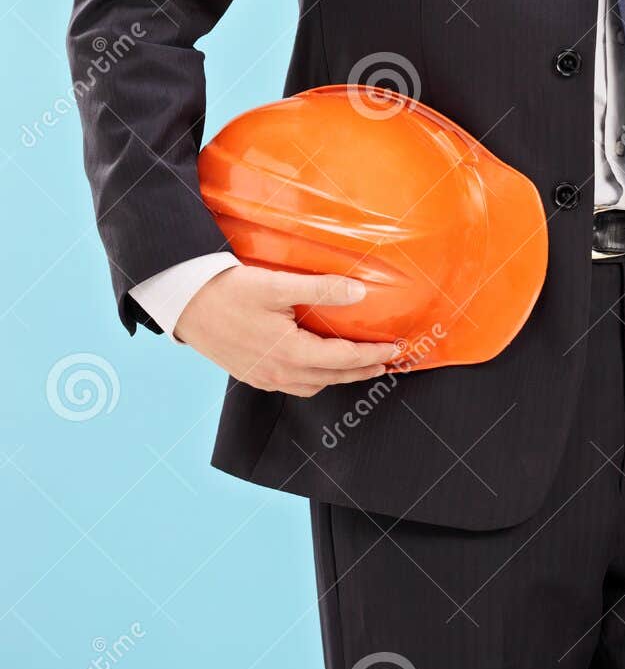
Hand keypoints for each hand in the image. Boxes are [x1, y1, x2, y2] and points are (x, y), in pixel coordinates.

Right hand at [173, 264, 400, 395]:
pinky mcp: (252, 374)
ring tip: (359, 364)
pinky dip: (315, 377)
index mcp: (289, 353)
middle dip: (363, 371)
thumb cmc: (227, 291)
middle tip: (388, 362)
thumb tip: (360, 292)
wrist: (183, 304)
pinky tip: (319, 364)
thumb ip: (321, 289)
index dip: (373, 355)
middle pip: (333, 377)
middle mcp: (278, 372)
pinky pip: (293, 384)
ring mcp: (264, 377)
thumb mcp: (277, 284)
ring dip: (339, 376)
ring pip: (313, 384)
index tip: (396, 349)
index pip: (344, 359)